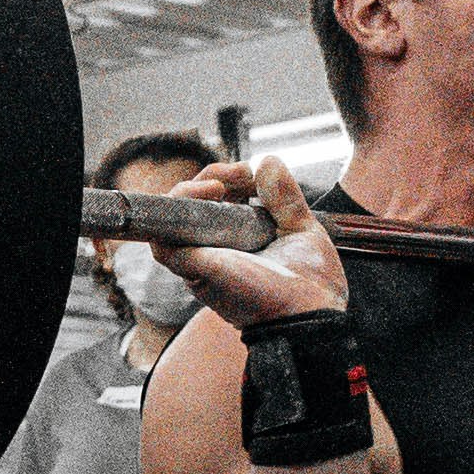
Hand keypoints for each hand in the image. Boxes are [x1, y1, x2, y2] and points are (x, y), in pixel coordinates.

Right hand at [163, 152, 353, 332]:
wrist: (311, 313)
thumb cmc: (310, 284)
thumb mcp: (300, 228)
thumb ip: (284, 197)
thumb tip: (266, 161)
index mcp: (236, 241)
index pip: (216, 201)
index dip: (225, 178)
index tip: (250, 173)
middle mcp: (213, 250)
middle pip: (190, 204)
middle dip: (210, 177)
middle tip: (240, 174)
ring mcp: (200, 260)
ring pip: (169, 217)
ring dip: (187, 190)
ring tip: (217, 184)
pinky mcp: (193, 269)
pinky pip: (162, 240)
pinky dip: (174, 210)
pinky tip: (207, 196)